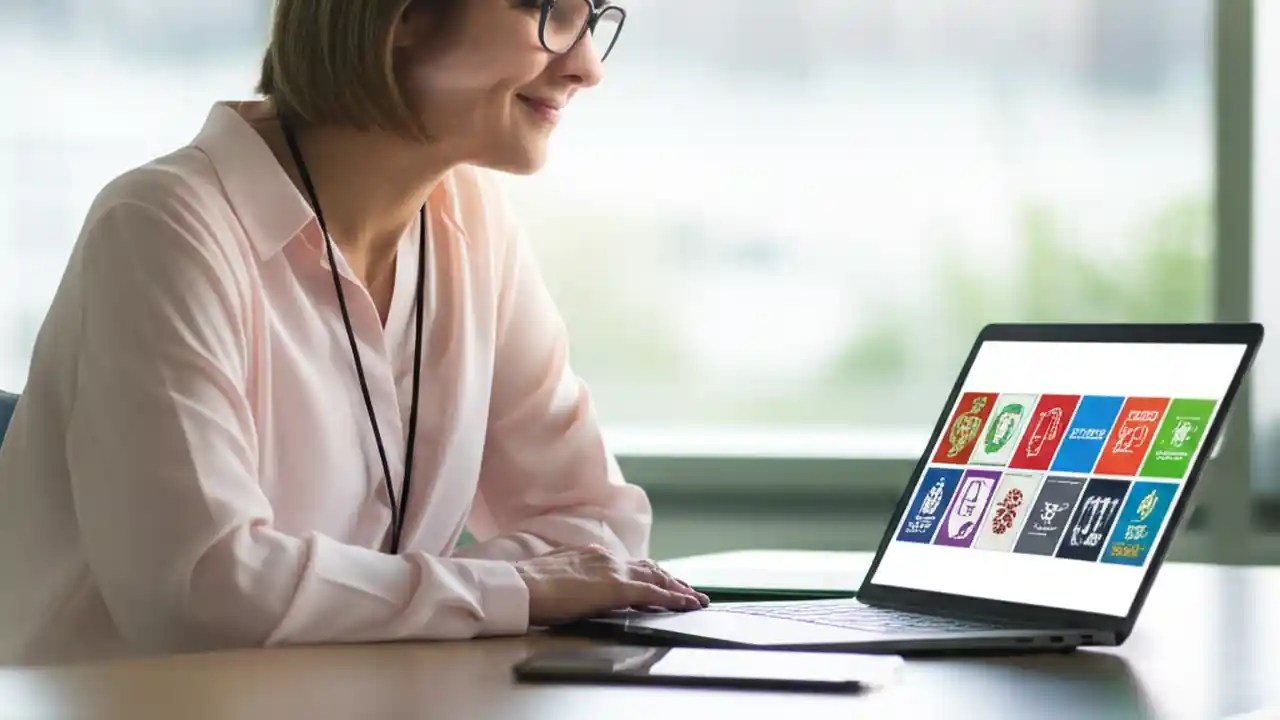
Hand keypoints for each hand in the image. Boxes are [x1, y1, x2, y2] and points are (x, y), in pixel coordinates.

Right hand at [513, 545, 710, 626]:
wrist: (522, 585)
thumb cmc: (530, 585)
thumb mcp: (555, 573)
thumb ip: (574, 575)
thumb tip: (578, 583)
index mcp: (591, 554)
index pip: (628, 564)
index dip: (647, 573)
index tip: (660, 580)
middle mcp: (606, 558)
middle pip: (648, 568)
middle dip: (670, 580)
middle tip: (688, 591)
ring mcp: (613, 571)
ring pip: (657, 577)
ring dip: (678, 588)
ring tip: (695, 599)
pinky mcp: (617, 588)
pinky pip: (654, 592)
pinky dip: (674, 597)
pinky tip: (686, 604)